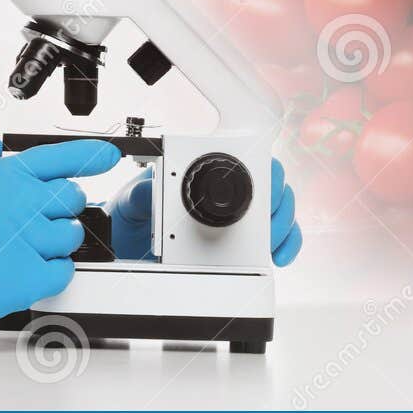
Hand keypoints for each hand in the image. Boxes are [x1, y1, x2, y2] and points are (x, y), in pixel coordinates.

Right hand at [0, 138, 121, 354]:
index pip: (58, 157)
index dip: (89, 155)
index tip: (107, 156)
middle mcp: (15, 203)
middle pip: (69, 197)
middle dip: (60, 204)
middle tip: (39, 216)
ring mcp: (21, 242)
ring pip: (70, 236)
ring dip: (57, 239)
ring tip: (26, 248)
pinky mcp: (21, 281)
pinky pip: (62, 273)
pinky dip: (53, 271)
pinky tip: (28, 271)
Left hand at [105, 157, 302, 265]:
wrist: (127, 246)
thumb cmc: (132, 214)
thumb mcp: (131, 201)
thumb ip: (141, 194)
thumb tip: (154, 189)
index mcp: (199, 168)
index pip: (242, 157)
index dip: (261, 168)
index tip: (263, 185)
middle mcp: (223, 187)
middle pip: (270, 183)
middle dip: (277, 201)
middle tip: (268, 221)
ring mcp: (236, 214)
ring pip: (278, 210)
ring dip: (283, 224)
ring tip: (272, 243)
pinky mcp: (242, 240)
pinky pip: (274, 239)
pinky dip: (285, 244)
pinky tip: (278, 255)